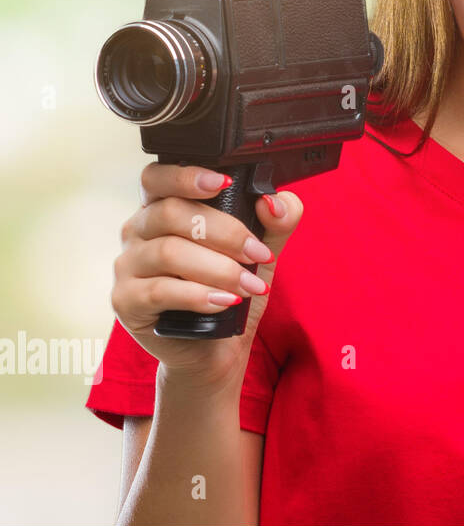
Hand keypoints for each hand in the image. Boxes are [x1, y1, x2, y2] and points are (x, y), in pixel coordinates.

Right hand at [110, 162, 303, 392]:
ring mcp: (127, 266)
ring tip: (250, 286)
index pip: (157, 177)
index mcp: (163, 209)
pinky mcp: (125, 301)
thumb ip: (276, 222)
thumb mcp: (261, 252)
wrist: (216, 349)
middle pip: (171, 213)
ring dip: (219, 269)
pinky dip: (199, 295)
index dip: (186, 175)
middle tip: (258, 255)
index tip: (224, 183)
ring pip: (168, 252)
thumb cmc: (231, 291)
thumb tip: (274, 202)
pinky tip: (224, 302)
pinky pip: (160, 290)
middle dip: (225, 233)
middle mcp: (137, 231)